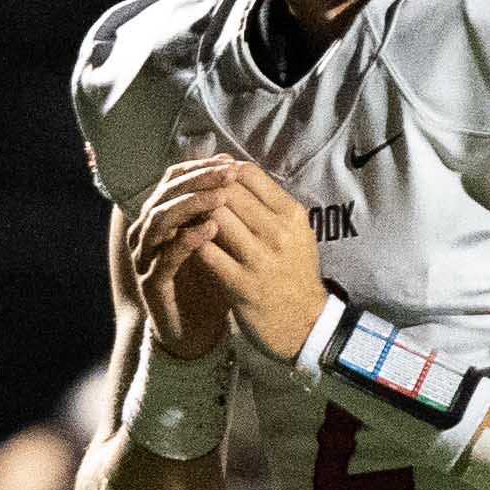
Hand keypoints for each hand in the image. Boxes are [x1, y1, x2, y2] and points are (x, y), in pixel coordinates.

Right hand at [127, 166, 238, 360]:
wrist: (196, 333)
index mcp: (161, 218)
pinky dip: (186, 240)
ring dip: (190, 205)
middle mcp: (147, 234)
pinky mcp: (151, 285)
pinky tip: (209, 230)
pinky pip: (165, 257)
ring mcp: (145, 260)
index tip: (228, 163)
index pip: (173, 180)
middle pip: (164, 195)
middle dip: (197, 181)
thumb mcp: (220, 243)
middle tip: (226, 173)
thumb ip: (222, 210)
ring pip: (159, 221)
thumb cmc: (210, 283)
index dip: (198, 168)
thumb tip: (237, 168)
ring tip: (220, 196)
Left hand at [141, 156, 326, 364]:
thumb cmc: (293, 272)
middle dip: (204, 192)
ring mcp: (260, 260)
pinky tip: (184, 245)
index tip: (209, 181)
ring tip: (185, 220)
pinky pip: (206, 253)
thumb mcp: (293, 231)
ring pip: (215, 217)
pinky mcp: (241, 285)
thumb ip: (266, 202)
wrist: (306, 325)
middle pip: (228, 191)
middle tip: (189, 199)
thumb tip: (228, 165)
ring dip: (195, 216)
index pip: (248, 173)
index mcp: (291, 214)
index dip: (222, 171)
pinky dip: (191, 244)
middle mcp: (278, 233)